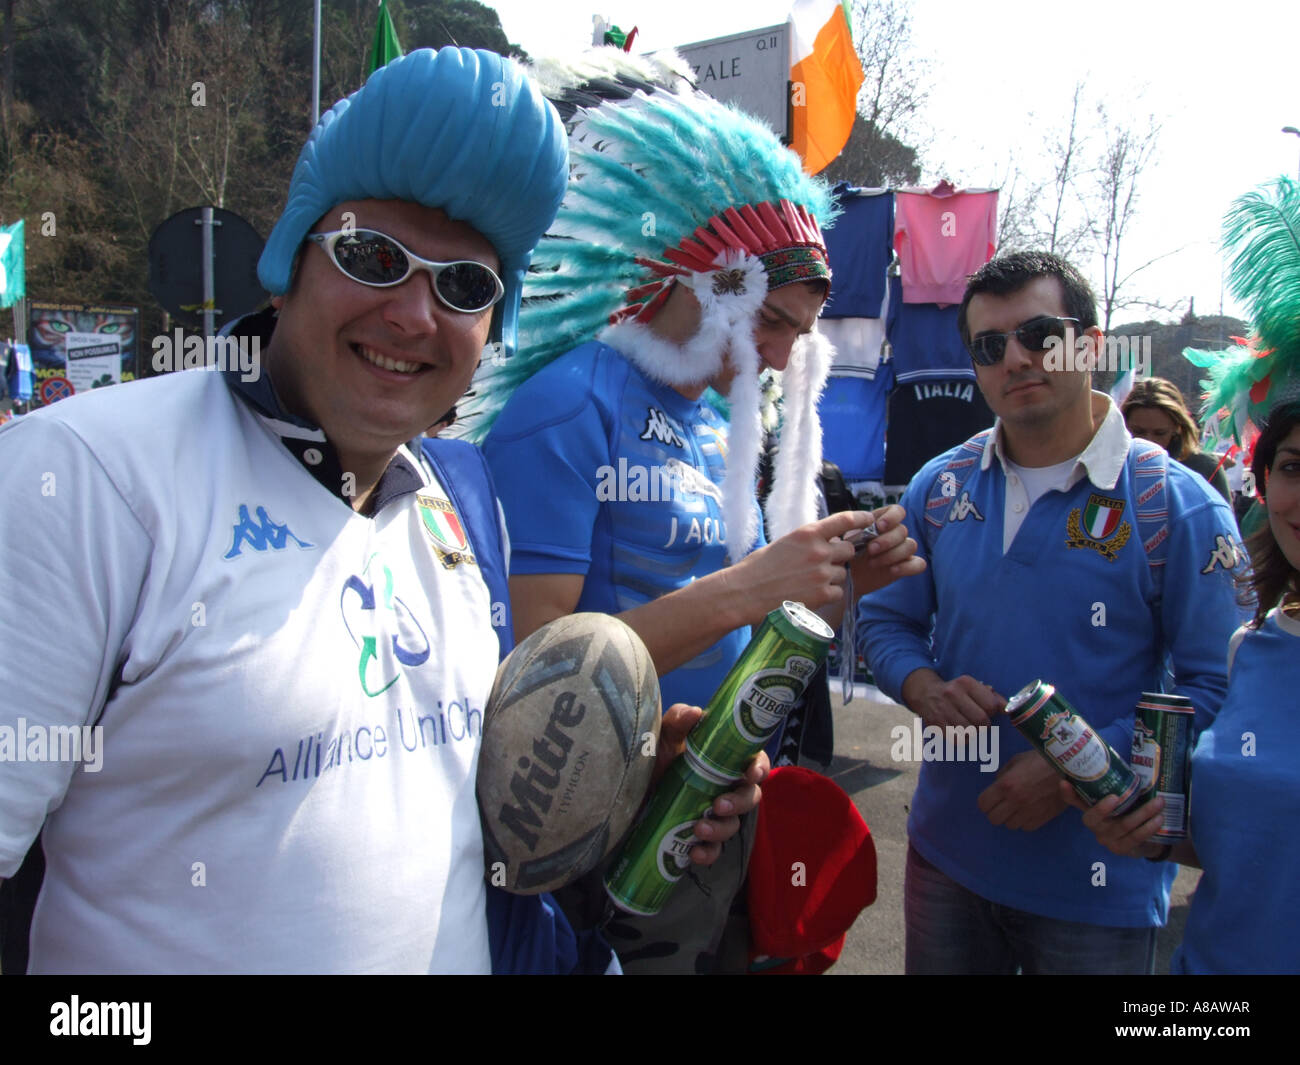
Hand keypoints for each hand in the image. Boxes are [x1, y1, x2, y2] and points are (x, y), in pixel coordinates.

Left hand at [652, 703, 767, 866]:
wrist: (623, 792)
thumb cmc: (652, 759)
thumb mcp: (662, 737)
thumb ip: (677, 721)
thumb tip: (694, 713)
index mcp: (723, 761)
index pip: (755, 762)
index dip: (760, 768)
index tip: (751, 774)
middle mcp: (724, 787)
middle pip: (749, 797)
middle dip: (740, 803)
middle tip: (719, 805)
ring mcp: (713, 814)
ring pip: (732, 825)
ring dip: (720, 829)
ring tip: (698, 829)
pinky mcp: (698, 836)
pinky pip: (713, 850)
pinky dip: (708, 853)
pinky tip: (694, 853)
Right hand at [723, 510, 865, 623]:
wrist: (743, 593)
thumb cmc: (757, 568)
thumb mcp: (783, 544)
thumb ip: (807, 542)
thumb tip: (826, 541)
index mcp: (807, 533)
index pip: (844, 520)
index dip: (861, 518)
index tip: (869, 519)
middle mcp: (818, 551)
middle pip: (848, 550)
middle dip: (840, 556)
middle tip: (824, 564)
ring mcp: (822, 573)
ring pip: (843, 573)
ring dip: (832, 578)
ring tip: (808, 583)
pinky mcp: (822, 594)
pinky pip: (838, 591)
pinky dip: (828, 594)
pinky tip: (810, 595)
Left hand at [847, 504, 926, 595]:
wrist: (844, 576)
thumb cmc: (843, 553)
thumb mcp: (843, 537)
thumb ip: (852, 525)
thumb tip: (864, 518)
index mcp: (881, 521)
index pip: (898, 511)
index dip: (892, 517)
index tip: (878, 527)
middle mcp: (894, 534)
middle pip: (903, 530)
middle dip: (887, 540)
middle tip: (870, 550)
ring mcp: (901, 551)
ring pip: (911, 545)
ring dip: (893, 554)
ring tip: (873, 563)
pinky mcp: (905, 567)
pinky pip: (919, 564)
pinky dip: (907, 567)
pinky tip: (891, 570)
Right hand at [903, 670, 1004, 729]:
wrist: (925, 692)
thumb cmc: (956, 691)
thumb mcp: (972, 687)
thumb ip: (992, 696)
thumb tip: (1009, 709)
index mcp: (965, 683)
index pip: (991, 705)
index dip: (993, 712)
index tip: (988, 711)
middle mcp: (953, 694)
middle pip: (982, 720)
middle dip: (985, 724)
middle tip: (980, 722)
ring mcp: (943, 709)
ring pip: (971, 731)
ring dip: (974, 732)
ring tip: (970, 726)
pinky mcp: (936, 723)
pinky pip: (958, 739)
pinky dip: (963, 739)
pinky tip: (960, 731)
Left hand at [978, 749, 1067, 830]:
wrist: (1068, 769)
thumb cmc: (1041, 760)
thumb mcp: (1017, 761)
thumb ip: (1003, 774)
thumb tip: (996, 785)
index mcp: (1006, 785)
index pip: (983, 804)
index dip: (985, 802)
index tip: (990, 800)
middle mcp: (1015, 801)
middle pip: (994, 818)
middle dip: (995, 812)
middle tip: (1002, 805)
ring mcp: (1029, 811)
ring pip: (1010, 825)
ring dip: (1011, 817)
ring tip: (1017, 807)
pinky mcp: (1042, 818)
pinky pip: (1026, 827)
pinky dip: (1025, 821)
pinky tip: (1029, 811)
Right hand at [1060, 783, 1166, 857]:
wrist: (1144, 841)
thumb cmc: (1129, 813)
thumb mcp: (1122, 801)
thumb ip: (1118, 787)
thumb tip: (1124, 759)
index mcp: (1091, 810)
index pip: (1073, 801)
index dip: (1068, 794)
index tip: (1065, 782)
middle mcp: (1095, 826)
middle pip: (1093, 818)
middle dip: (1104, 807)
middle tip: (1117, 796)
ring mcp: (1107, 840)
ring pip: (1122, 825)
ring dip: (1143, 813)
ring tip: (1159, 802)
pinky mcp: (1121, 849)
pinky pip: (1135, 838)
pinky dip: (1148, 827)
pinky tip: (1159, 818)